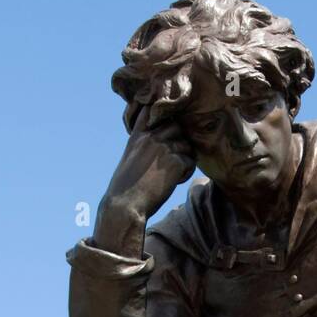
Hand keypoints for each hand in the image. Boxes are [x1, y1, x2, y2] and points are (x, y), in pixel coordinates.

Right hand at [93, 106, 195, 254]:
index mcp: (138, 136)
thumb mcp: (130, 159)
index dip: (162, 115)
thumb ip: (143, 146)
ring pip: (186, 145)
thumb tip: (163, 142)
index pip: (151, 111)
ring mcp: (163, 148)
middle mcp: (151, 138)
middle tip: (173, 160)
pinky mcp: (174, 162)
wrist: (125, 205)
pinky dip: (186, 173)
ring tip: (173, 174)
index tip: (165, 129)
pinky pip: (190, 161)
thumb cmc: (126, 188)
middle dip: (179, 142)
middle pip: (176, 127)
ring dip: (184, 159)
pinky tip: (174, 181)